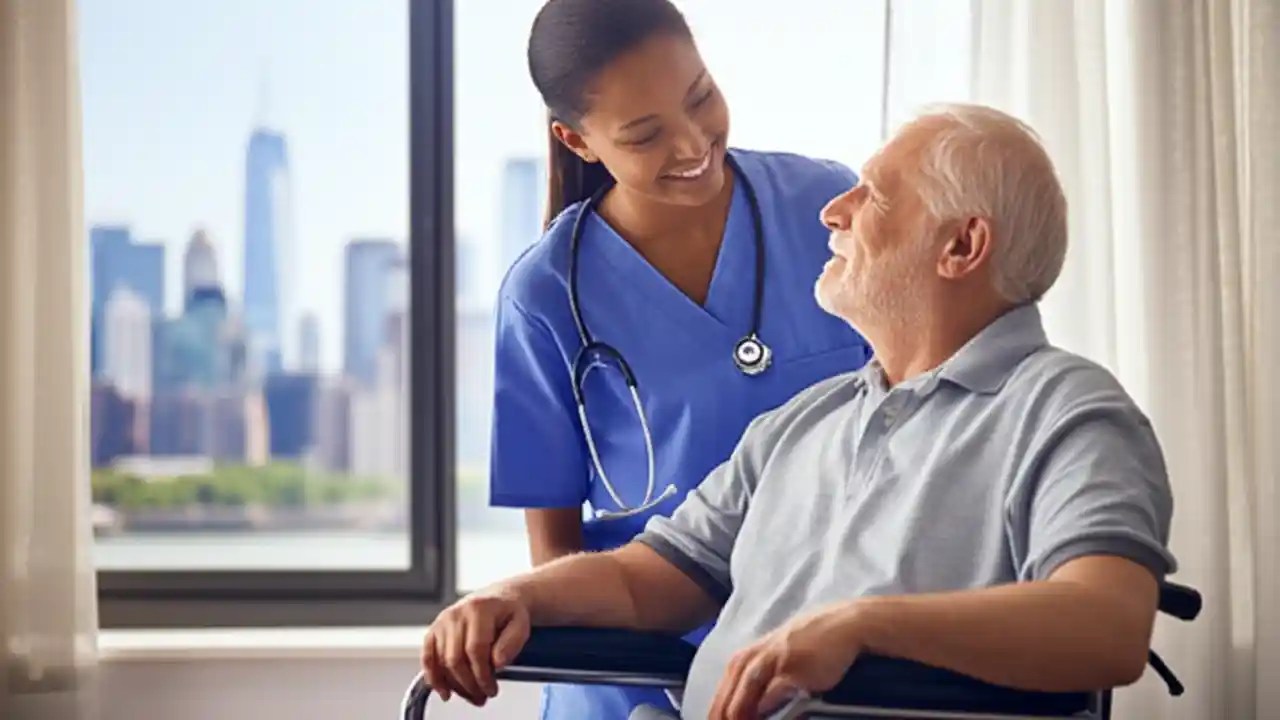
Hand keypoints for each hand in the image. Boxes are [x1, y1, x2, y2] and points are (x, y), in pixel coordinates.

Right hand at [420, 587, 530, 706]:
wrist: (497, 598)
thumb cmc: (508, 613)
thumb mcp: (521, 624)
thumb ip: (512, 643)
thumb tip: (497, 662)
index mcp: (479, 609)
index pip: (475, 649)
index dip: (482, 674)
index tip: (491, 689)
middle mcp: (456, 614)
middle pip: (455, 658)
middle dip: (469, 684)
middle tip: (482, 696)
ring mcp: (443, 622)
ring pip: (441, 661)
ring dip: (455, 685)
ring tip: (472, 695)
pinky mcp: (434, 630)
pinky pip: (428, 657)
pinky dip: (433, 676)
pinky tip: (444, 690)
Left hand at [708, 603, 864, 719]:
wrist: (843, 625)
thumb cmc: (812, 641)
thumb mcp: (777, 655)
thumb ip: (762, 680)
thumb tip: (750, 710)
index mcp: (747, 656)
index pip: (722, 692)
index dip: (717, 713)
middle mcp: (755, 658)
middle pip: (728, 696)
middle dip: (723, 717)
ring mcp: (773, 663)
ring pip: (744, 695)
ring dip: (738, 715)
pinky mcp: (793, 671)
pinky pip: (772, 694)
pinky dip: (764, 709)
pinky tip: (762, 717)